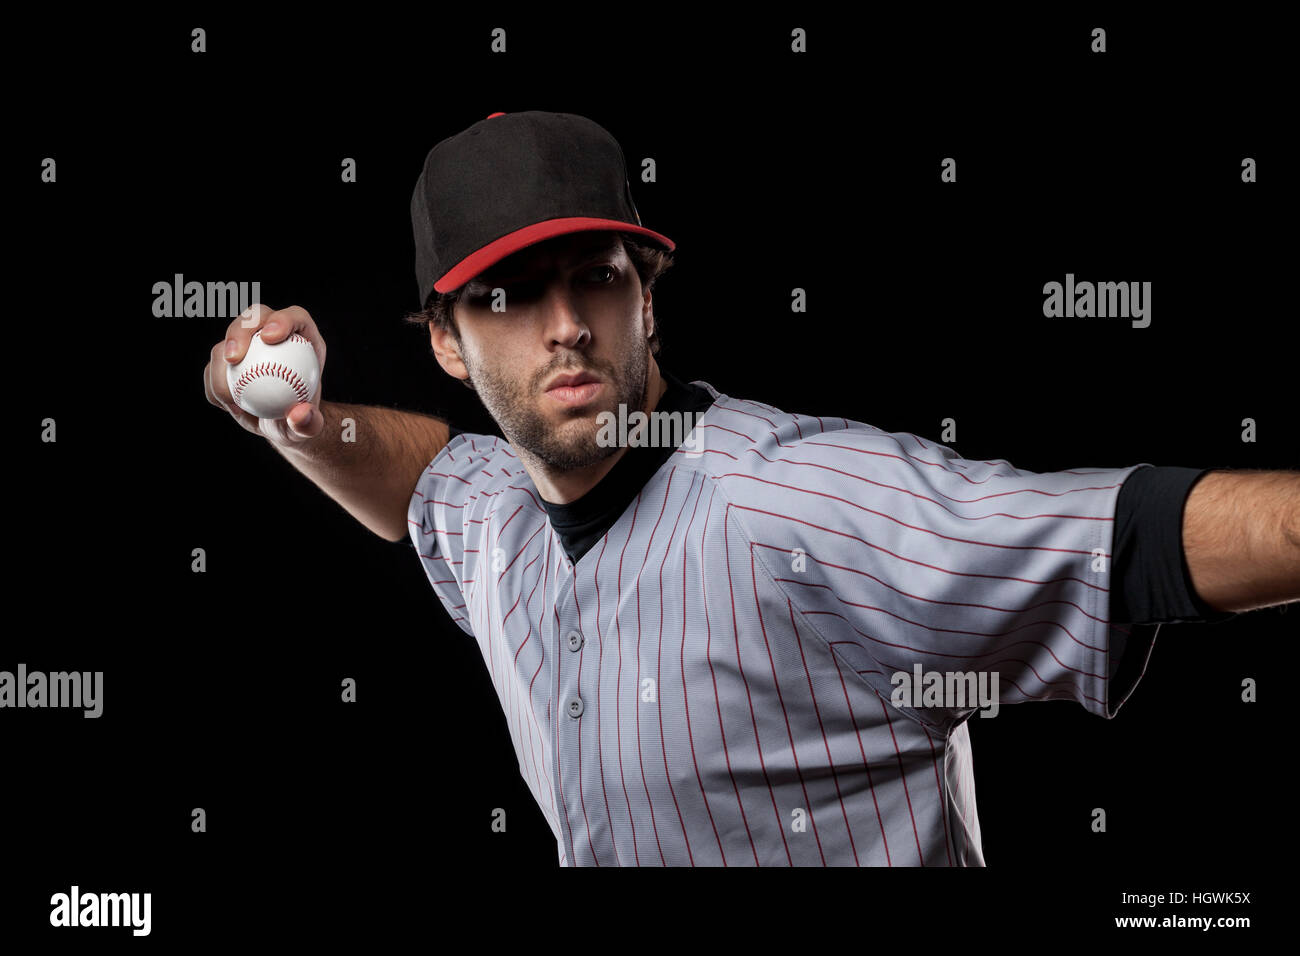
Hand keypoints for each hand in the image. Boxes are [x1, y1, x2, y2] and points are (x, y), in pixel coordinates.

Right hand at [203, 304, 327, 445]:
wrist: (281, 426)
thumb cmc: (301, 422)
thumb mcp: (311, 428)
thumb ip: (309, 422)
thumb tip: (299, 413)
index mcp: (303, 340)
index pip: (294, 317)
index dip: (282, 319)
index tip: (270, 337)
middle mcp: (273, 336)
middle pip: (254, 317)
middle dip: (240, 331)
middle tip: (233, 359)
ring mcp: (248, 346)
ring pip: (226, 342)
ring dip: (220, 368)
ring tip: (231, 399)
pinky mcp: (227, 360)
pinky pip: (212, 367)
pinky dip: (214, 385)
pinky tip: (226, 405)